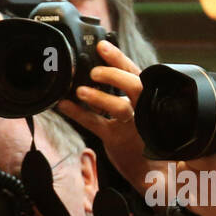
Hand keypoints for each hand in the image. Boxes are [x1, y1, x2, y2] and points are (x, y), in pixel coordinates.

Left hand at [56, 40, 170, 196]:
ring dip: (100, 98)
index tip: (102, 46)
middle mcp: (144, 109)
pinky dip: (79, 114)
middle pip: (136, 87)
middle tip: (95, 71)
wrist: (151, 169)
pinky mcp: (116, 139)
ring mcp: (131, 126)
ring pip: (120, 108)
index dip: (119, 59)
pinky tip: (64, 105)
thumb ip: (126, 90)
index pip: (137, 73)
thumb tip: (102, 66)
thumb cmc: (142, 131)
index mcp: (149, 97)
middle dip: (115, 76)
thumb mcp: (140, 107)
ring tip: (80, 91)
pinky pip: (97, 125)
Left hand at [171, 105, 215, 215]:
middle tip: (208, 151)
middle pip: (183, 164)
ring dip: (189, 172)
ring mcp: (203, 199)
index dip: (195, 142)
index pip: (189, 149)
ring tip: (206, 167)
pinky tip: (206, 186)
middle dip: (192, 155)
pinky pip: (187, 198)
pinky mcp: (207, 213)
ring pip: (182, 181)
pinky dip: (191, 190)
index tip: (205, 139)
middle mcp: (204, 182)